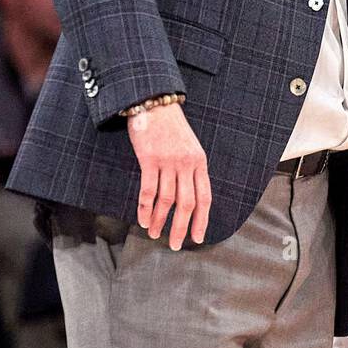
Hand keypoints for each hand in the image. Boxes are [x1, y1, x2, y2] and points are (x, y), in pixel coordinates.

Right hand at [127, 102, 211, 248]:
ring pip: (166, 200)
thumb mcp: (189, 146)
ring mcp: (168, 161)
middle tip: (176, 245)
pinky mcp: (150, 159)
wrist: (154, 102)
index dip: (202, 220)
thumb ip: (191, 169)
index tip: (198, 238)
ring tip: (153, 233)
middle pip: (187, 204)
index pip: (205, 197)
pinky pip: (148, 190)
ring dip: (159, 220)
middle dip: (181, 228)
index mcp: (200, 162)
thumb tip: (190, 197)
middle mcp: (187, 163)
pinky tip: (142, 219)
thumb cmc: (171, 126)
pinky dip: (144, 208)